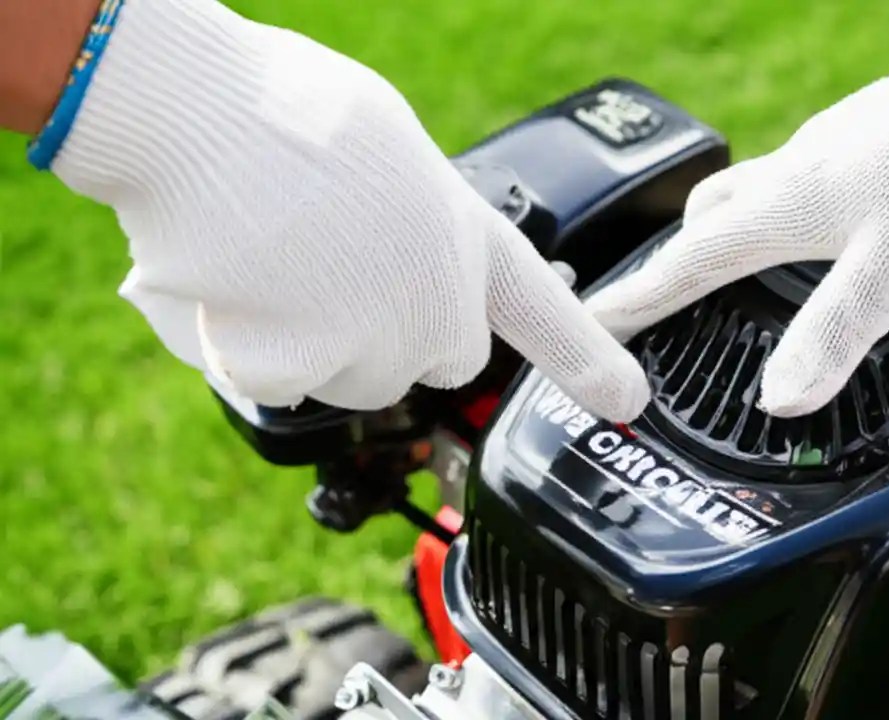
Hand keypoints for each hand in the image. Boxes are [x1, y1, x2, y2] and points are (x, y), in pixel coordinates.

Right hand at [51, 0, 647, 420]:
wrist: (205, 119)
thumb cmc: (286, 113)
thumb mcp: (390, 157)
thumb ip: (410, 229)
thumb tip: (373, 264)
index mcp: (470, 241)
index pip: (545, 315)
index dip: (586, 361)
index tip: (624, 402)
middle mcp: (439, 309)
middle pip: (424, 361)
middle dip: (387, 333)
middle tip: (328, 262)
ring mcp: (374, 351)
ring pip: (346, 379)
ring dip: (314, 342)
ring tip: (273, 259)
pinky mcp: (300, 379)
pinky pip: (272, 381)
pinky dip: (244, 346)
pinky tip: (232, 284)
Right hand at [588, 0, 888, 417]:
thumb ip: (832, 332)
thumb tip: (778, 400)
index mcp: (782, 207)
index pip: (686, 262)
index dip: (635, 302)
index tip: (592, 326)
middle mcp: (791, 172)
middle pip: (704, 221)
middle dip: (671, 265)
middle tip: (655, 304)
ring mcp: (824, 150)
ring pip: (747, 195)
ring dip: (721, 233)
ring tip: (725, 273)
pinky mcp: (858, 140)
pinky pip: (792, 180)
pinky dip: (776, 212)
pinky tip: (815, 229)